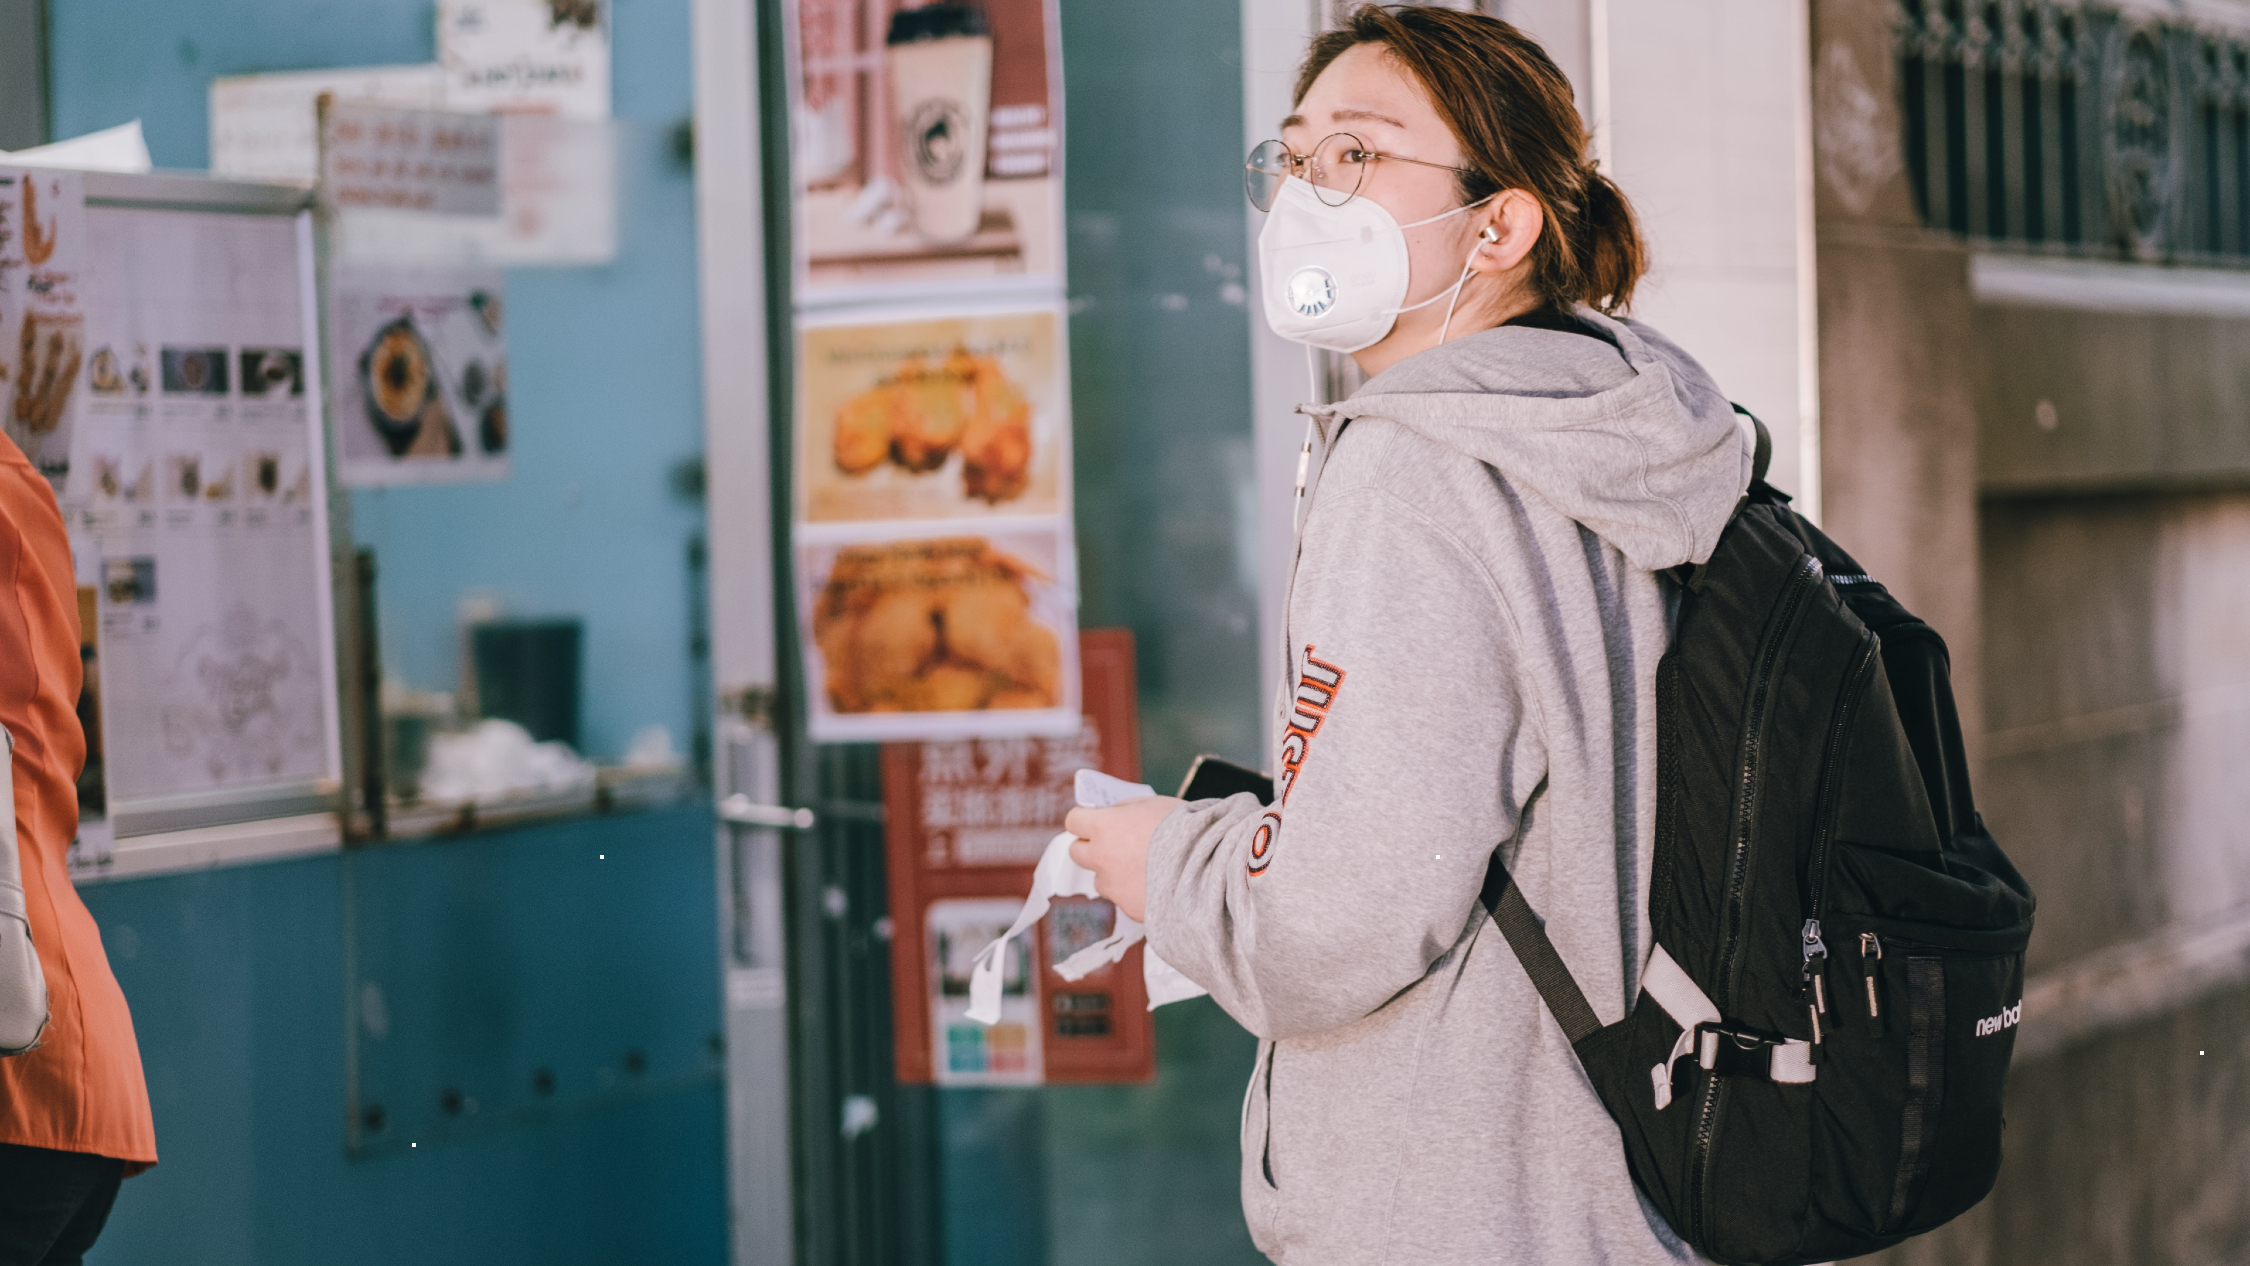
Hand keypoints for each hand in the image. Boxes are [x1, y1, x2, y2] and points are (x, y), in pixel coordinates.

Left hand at [1065, 796, 1181, 922]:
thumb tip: (1113, 814)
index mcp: (1105, 827)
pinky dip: (1133, 893)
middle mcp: (1101, 858)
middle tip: (1113, 845)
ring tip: (1142, 869)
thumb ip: (1126, 809)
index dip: (1084, 820)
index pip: (1073, 820)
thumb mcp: (1154, 804)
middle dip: (1091, 848)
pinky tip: (1156, 886)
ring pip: (1100, 879)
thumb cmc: (1185, 829)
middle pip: (1077, 853)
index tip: (1096, 821)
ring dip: (1112, 874)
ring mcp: (1113, 886)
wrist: (1208, 868)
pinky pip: (1123, 898)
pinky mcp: (1128, 908)